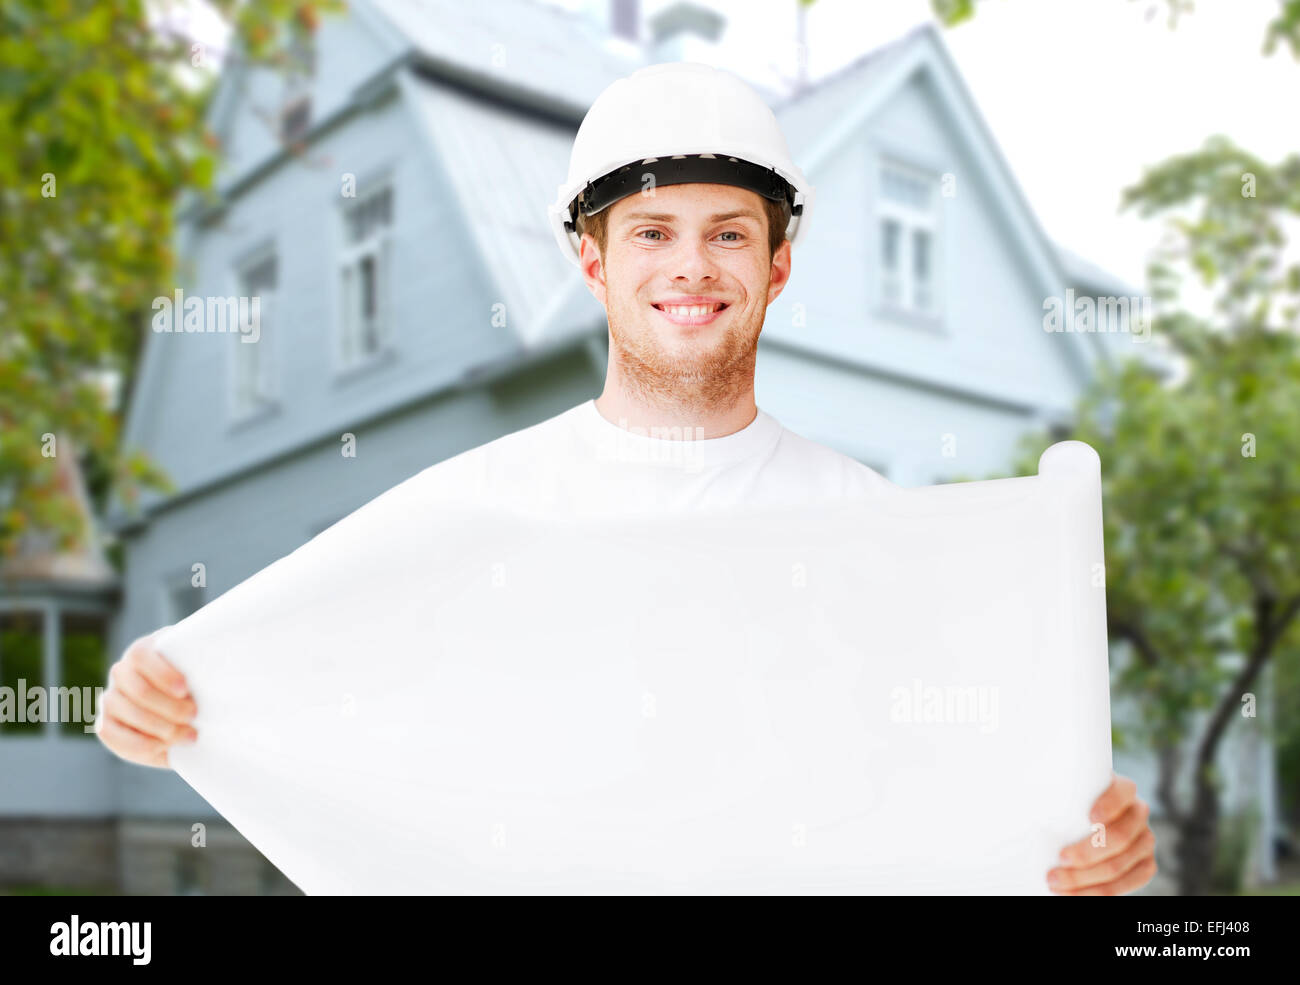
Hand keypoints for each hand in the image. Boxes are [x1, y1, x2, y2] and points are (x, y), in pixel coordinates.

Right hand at [95, 628, 197, 768]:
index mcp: (142, 651)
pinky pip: (112, 736)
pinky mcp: (106, 724)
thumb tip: (221, 671)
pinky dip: (140, 744)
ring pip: (126, 713)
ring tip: (189, 736)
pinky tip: (166, 746)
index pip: (141, 656)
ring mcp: (110, 698)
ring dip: (160, 729)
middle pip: (139, 690)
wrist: (187, 707)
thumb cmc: (197, 682)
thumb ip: (202, 665)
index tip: (185, 689)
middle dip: (170, 708)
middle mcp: (121, 672)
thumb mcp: (200, 668)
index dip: (162, 674)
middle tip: (194, 716)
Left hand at [1047, 772, 1156, 894]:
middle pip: (1119, 837)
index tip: (1090, 818)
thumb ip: (1051, 787)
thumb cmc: (1065, 800)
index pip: (1123, 792)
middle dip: (1087, 853)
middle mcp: (1138, 814)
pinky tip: (1075, 894)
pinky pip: (1128, 884)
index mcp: (1122, 789)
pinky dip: (1099, 892)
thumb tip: (1021, 795)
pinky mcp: (1144, 865)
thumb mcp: (1061, 788)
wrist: (1079, 819)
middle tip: (1059, 859)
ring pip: (1119, 866)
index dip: (1110, 805)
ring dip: (1085, 879)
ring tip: (1055, 882)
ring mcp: (1145, 841)